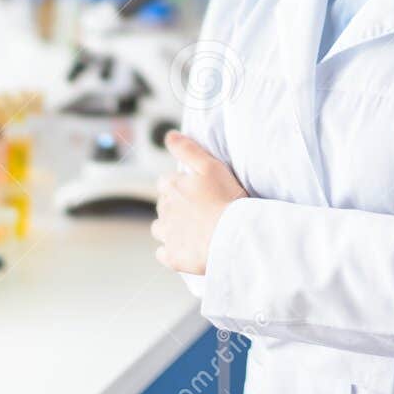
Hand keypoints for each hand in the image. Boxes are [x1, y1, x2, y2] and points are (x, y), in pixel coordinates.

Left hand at [152, 132, 246, 273]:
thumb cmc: (227, 200)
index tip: (192, 190)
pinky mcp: (173, 257)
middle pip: (162, 205)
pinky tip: (185, 249)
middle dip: (173, 206)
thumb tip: (169, 136)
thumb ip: (188, 149)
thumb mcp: (211, 166)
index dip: (177, 185)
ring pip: (159, 229)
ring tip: (191, 230)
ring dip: (169, 228)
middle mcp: (165, 210)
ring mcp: (168, 235)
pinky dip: (170, 251)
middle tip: (196, 210)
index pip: (165, 182)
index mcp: (173, 187)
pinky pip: (163, 254)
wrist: (234, 235)